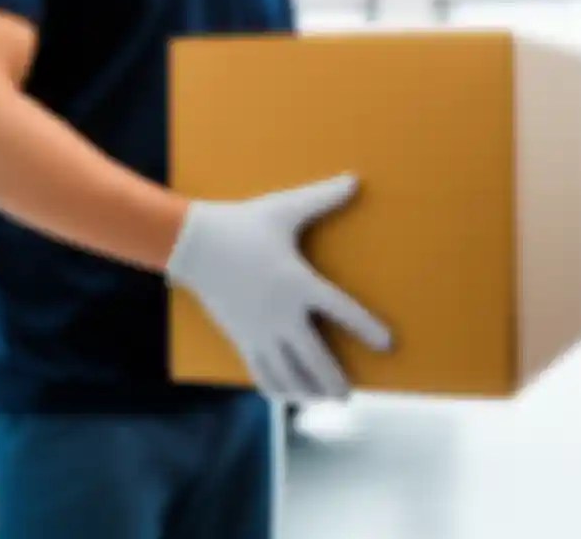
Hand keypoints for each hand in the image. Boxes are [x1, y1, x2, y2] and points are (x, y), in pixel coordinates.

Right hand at [167, 174, 391, 400]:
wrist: (193, 244)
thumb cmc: (242, 224)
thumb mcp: (284, 209)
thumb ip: (323, 198)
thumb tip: (356, 179)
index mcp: (298, 283)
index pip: (342, 311)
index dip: (367, 328)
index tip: (387, 345)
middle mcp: (281, 314)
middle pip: (315, 358)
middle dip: (334, 380)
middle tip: (349, 396)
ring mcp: (259, 330)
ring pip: (288, 373)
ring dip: (308, 390)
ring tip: (324, 400)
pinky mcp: (240, 338)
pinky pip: (260, 372)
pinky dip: (276, 388)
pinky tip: (287, 396)